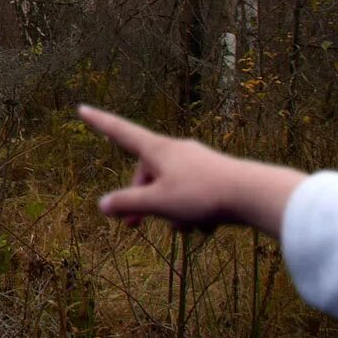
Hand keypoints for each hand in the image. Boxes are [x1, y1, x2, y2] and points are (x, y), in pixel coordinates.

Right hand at [77, 104, 303, 237]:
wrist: (254, 194)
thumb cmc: (202, 195)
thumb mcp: (158, 203)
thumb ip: (128, 204)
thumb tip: (103, 205)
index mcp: (157, 149)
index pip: (120, 132)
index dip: (99, 122)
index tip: (82, 108)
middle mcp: (175, 149)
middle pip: (146, 172)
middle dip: (141, 199)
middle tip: (135, 227)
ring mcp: (197, 160)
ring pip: (170, 185)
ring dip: (169, 208)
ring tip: (182, 229)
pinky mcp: (215, 173)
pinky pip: (192, 191)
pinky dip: (191, 209)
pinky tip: (204, 227)